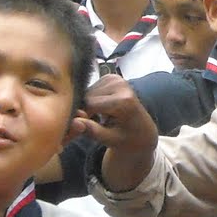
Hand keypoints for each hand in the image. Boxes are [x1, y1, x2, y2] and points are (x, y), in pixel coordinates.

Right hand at [74, 76, 160, 190]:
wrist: (142, 130)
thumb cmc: (127, 138)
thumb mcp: (110, 139)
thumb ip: (92, 130)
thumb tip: (73, 122)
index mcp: (124, 100)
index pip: (90, 104)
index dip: (82, 117)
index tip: (81, 129)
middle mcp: (120, 84)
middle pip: (87, 97)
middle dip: (85, 111)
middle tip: (92, 125)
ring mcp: (116, 78)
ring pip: (87, 92)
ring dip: (88, 106)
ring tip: (99, 118)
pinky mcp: (111, 77)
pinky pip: (91, 89)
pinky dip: (92, 101)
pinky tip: (100, 110)